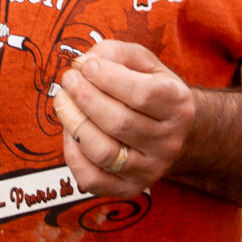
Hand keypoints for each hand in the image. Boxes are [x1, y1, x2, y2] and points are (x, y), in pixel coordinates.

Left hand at [51, 40, 194, 198]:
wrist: (167, 129)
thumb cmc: (148, 88)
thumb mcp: (142, 61)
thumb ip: (114, 53)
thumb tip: (82, 64)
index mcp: (179, 104)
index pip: (143, 94)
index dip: (108, 78)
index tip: (86, 66)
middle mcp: (169, 141)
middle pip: (119, 122)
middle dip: (85, 97)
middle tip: (68, 80)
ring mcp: (151, 169)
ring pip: (103, 152)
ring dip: (74, 123)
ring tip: (63, 101)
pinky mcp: (130, 188)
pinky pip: (93, 179)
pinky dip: (72, 153)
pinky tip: (70, 131)